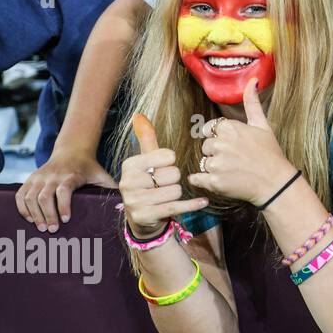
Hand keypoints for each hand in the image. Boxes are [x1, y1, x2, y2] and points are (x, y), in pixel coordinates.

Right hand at [15, 145, 116, 232]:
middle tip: (52, 230)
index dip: (62, 206)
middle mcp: (53, 176)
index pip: (63, 191)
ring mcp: (40, 177)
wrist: (72, 151)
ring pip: (30, 197)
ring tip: (42, 227)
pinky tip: (29, 219)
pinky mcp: (31, 179)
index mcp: (71, 175)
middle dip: (47, 215)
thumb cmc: (89, 168)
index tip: (65, 220)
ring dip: (34, 214)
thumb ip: (111, 188)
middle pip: (44, 197)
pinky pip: (21, 194)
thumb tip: (126, 205)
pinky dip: (22, 207)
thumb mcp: (102, 175)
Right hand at [118, 113, 208, 237]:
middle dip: (174, 179)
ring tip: (167, 196)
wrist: (141, 217)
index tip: (164, 166)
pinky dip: (192, 204)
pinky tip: (203, 202)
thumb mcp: (145, 161)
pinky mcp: (145, 216)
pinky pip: (177, 206)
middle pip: (172, 174)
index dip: (171, 162)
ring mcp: (135, 201)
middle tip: (165, 184)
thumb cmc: (147, 183)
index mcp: (129, 165)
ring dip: (177, 194)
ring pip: (176, 191)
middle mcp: (128, 182)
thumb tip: (139, 115)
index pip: (167, 156)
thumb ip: (147, 139)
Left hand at [188, 78, 294, 205]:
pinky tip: (220, 180)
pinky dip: (204, 181)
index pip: (209, 129)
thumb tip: (252, 80)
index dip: (220, 138)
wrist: (277, 183)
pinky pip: (196, 178)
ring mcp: (217, 163)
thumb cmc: (270, 153)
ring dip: (213, 168)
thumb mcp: (263, 126)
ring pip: (202, 162)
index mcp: (230, 128)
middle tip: (236, 160)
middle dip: (217, 153)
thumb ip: (252, 103)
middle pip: (206, 146)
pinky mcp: (214, 181)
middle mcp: (222, 144)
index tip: (233, 147)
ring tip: (232, 171)